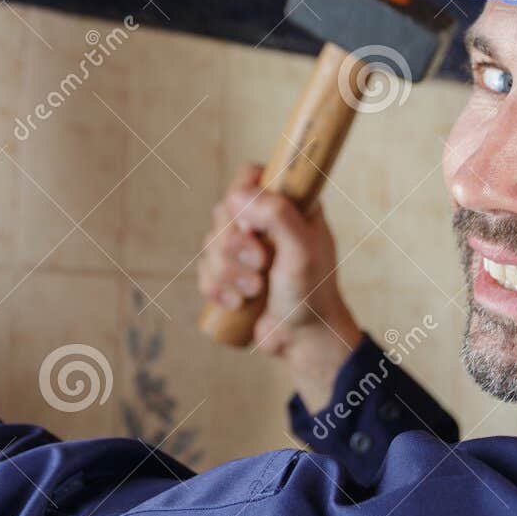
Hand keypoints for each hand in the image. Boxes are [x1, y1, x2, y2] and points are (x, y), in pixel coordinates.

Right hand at [198, 163, 362, 406]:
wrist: (304, 339)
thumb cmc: (312, 293)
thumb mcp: (301, 251)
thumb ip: (277, 216)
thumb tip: (236, 195)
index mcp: (288, 205)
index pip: (250, 176)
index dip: (240, 197)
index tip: (249, 225)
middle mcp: (265, 222)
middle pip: (223, 212)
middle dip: (235, 246)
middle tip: (262, 266)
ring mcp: (246, 248)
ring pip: (210, 243)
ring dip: (228, 272)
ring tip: (254, 292)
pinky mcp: (230, 274)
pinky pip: (204, 270)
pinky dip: (215, 288)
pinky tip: (235, 303)